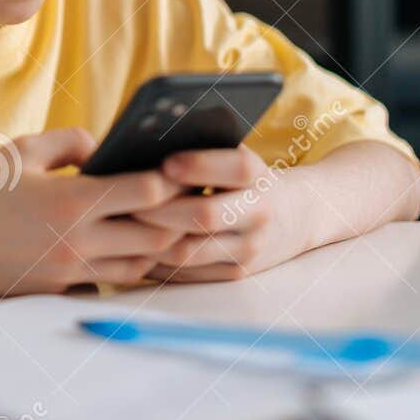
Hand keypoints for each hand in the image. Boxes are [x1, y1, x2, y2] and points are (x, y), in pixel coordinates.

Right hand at [0, 127, 186, 296]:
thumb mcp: (20, 152)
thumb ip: (70, 141)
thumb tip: (105, 145)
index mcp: (72, 202)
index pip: (148, 192)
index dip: (173, 180)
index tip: (187, 167)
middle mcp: (77, 242)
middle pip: (156, 235)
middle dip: (181, 218)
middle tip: (198, 200)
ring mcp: (69, 270)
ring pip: (140, 265)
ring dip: (161, 246)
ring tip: (176, 224)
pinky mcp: (58, 289)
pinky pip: (110, 280)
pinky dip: (129, 266)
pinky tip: (136, 249)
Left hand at [132, 146, 311, 282]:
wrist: (299, 215)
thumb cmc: (249, 178)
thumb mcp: (240, 158)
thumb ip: (206, 150)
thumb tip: (147, 146)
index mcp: (260, 176)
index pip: (236, 168)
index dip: (200, 164)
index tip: (166, 160)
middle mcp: (259, 215)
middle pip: (204, 215)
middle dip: (158, 208)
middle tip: (125, 199)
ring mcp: (248, 250)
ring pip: (187, 252)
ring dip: (148, 239)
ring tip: (121, 224)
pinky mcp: (234, 274)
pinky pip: (185, 274)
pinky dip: (154, 261)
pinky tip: (132, 247)